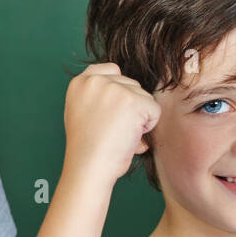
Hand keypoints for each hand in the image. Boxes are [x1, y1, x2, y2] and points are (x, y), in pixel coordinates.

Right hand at [62, 63, 161, 184]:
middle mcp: (96, 81)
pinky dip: (149, 127)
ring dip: (140, 118)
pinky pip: (154, 110)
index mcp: (80, 82)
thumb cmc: (89, 149)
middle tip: (114, 130)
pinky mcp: (133, 101)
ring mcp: (114, 89)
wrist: (89, 166)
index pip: (112, 70)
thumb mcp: (83, 113)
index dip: (120, 92)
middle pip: (132, 85)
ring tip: (120, 135)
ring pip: (145, 97)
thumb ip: (98, 97)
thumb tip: (127, 92)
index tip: (113, 113)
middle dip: (131, 108)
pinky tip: (131, 137)